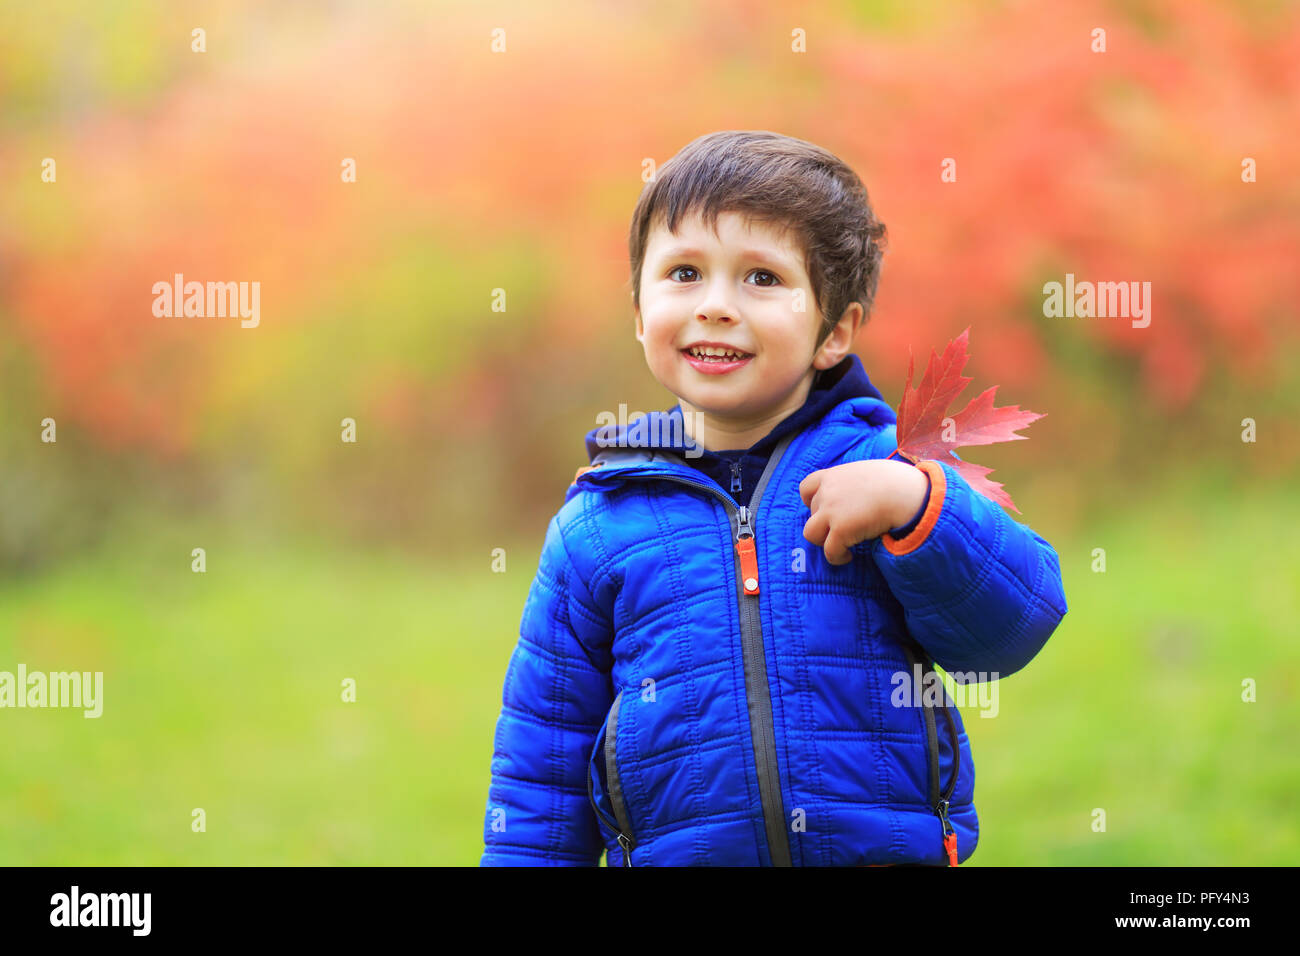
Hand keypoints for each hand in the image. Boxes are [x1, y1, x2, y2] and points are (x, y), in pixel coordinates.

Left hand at [799, 459, 929, 565]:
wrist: (905, 492)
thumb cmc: (898, 482)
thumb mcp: (869, 472)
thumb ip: (855, 483)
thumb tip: (861, 496)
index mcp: (834, 475)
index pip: (806, 487)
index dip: (812, 501)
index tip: (826, 510)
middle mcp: (827, 492)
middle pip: (812, 514)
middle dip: (825, 523)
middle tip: (845, 530)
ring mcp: (831, 511)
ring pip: (810, 534)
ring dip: (824, 541)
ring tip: (841, 546)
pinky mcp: (840, 530)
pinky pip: (829, 551)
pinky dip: (837, 557)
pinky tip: (849, 556)